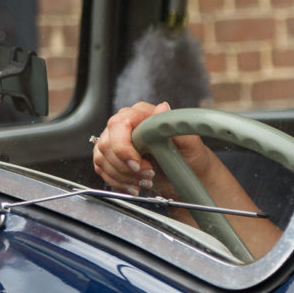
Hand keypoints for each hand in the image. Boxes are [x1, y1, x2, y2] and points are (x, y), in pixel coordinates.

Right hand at [92, 100, 211, 195]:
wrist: (191, 174)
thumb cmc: (191, 156)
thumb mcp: (190, 143)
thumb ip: (174, 125)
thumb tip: (162, 107)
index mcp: (142, 114)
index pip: (119, 125)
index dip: (124, 148)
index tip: (138, 165)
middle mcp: (125, 125)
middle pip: (106, 144)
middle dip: (126, 166)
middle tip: (148, 174)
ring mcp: (116, 141)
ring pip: (102, 159)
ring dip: (123, 176)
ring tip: (146, 179)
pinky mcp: (111, 158)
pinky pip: (102, 170)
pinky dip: (118, 182)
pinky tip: (135, 185)